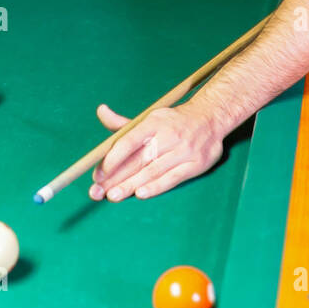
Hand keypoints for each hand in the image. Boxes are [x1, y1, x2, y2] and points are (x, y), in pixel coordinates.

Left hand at [89, 102, 223, 201]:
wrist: (211, 118)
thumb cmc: (173, 122)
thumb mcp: (150, 118)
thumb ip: (124, 124)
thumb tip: (100, 111)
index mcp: (154, 122)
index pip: (129, 141)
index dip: (113, 158)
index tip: (98, 174)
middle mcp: (169, 135)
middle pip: (138, 160)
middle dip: (116, 177)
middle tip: (98, 192)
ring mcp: (184, 150)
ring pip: (153, 171)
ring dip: (132, 185)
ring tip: (114, 196)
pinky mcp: (196, 164)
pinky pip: (173, 178)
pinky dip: (156, 187)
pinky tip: (141, 194)